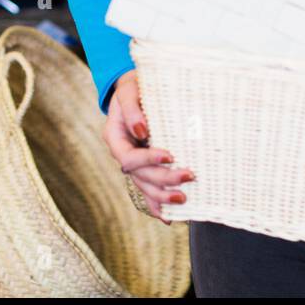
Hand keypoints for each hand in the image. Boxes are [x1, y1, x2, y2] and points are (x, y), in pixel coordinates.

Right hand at [101, 70, 193, 223]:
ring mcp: (135, 163)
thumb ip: (133, 109)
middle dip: (164, 179)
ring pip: (145, 187)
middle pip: (140, 176)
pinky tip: (170, 217)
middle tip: (189, 176)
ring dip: (163, 196)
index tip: (170, 154)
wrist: (135, 88)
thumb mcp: (129, 90)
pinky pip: (149, 189)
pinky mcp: (146, 166)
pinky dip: (158, 205)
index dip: (148, 159)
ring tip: (183, 199)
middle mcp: (123, 154)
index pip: (129, 158)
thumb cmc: (133, 86)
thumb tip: (142, 131)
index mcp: (115, 138)